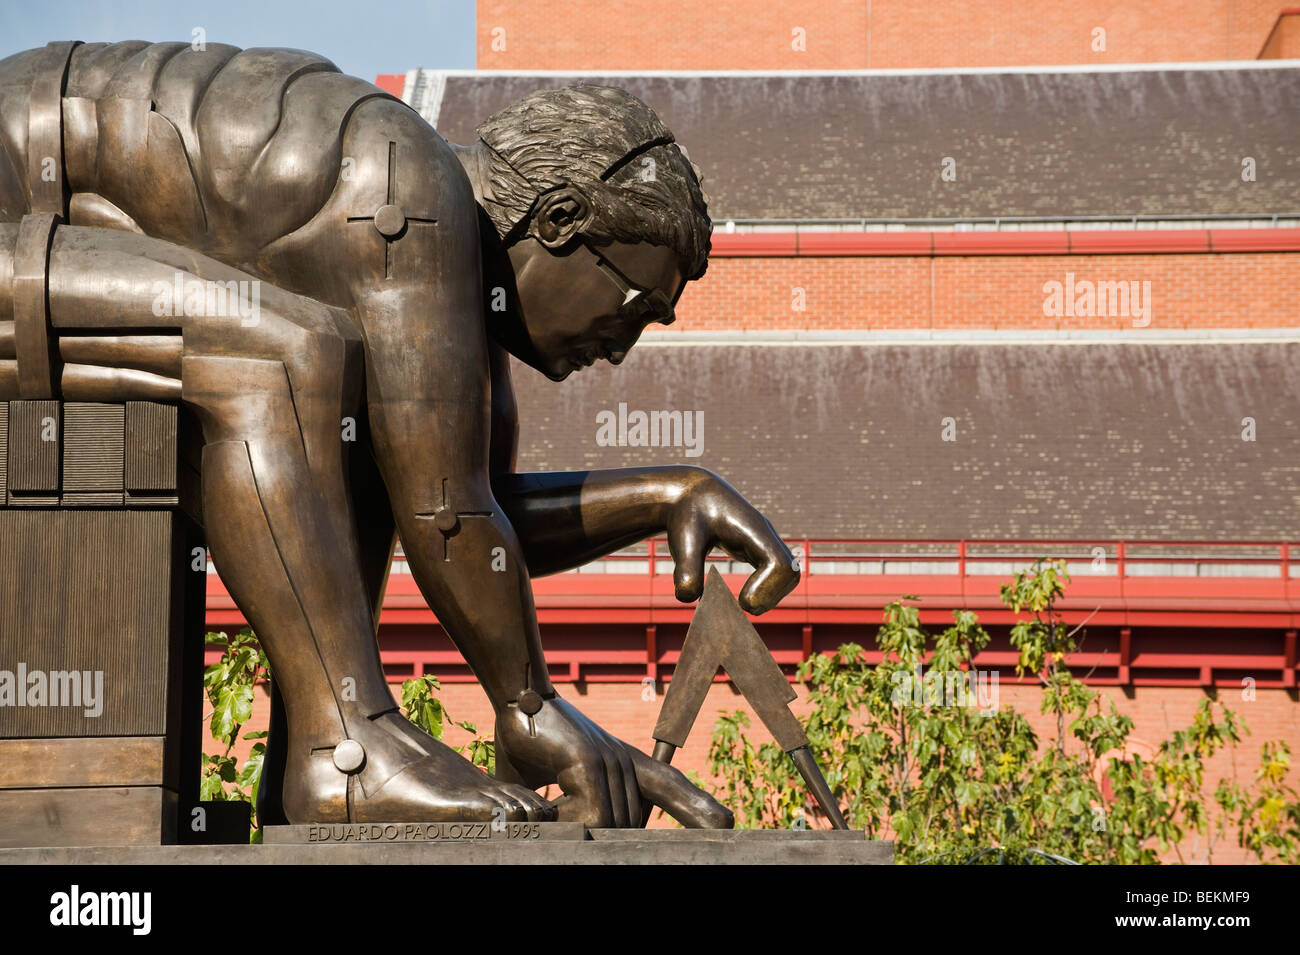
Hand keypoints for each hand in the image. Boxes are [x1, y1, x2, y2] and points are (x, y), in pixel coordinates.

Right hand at [494, 694, 732, 828]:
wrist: (515, 696)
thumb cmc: (525, 739)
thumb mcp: (550, 779)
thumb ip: (565, 804)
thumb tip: (560, 831)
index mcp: (619, 763)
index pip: (668, 784)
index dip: (696, 805)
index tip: (726, 820)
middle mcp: (622, 759)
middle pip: (644, 811)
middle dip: (660, 824)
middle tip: (718, 823)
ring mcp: (609, 759)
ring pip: (612, 822)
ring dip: (579, 828)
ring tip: (550, 815)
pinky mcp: (589, 760)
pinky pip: (592, 811)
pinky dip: (570, 821)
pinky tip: (550, 814)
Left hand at [668, 470, 799, 613]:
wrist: (691, 495)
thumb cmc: (687, 514)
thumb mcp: (682, 540)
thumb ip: (686, 568)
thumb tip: (689, 598)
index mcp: (752, 529)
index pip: (779, 564)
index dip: (766, 589)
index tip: (741, 603)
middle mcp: (765, 535)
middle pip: (791, 572)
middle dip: (771, 596)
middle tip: (742, 607)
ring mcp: (766, 542)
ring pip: (789, 574)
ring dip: (771, 595)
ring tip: (742, 605)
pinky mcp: (761, 549)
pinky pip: (778, 573)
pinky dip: (766, 590)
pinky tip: (742, 598)